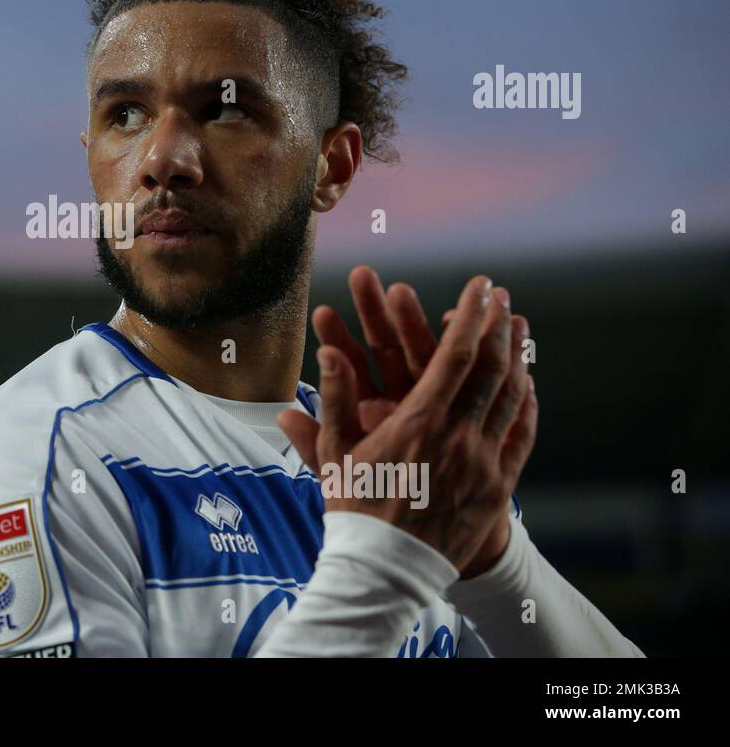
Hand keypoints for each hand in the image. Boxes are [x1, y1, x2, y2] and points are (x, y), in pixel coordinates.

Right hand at [279, 272, 537, 575]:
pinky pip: (520, 436)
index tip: (480, 285)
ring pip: (511, 398)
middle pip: (492, 368)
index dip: (471, 315)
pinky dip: (526, 404)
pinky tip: (527, 385)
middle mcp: (459, 437)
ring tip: (519, 328)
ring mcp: (484, 463)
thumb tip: (328, 350)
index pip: (455, 354)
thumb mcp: (336, 453)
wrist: (387, 569)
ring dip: (517, 358)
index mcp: (418, 422)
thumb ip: (334, 398)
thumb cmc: (355, 508)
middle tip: (501, 296)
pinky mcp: (499, 487)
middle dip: (498, 326)